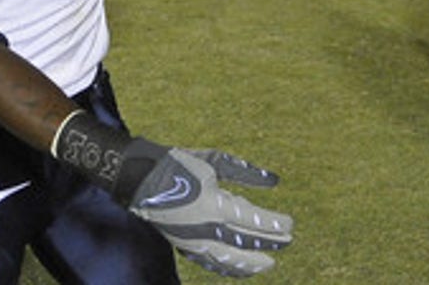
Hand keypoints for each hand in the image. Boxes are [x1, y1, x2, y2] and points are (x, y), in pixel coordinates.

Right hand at [126, 145, 291, 276]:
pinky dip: (227, 266)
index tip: (290, 224)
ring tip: (268, 264)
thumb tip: (274, 181)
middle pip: (244, 242)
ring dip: (249, 263)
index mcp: (213, 204)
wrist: (139, 177)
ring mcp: (193, 241)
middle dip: (268, 243)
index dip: (272, 224)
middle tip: (288, 241)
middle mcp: (204, 228)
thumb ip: (243, 171)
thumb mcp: (212, 160)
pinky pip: (210, 262)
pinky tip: (238, 268)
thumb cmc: (177, 163)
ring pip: (227, 259)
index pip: (251, 220)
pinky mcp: (184, 245)